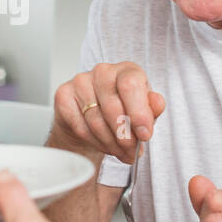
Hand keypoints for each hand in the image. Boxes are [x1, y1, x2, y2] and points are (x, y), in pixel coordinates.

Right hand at [50, 61, 164, 164]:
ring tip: (120, 151)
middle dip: (125, 136)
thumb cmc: (121, 111)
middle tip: (131, 150)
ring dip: (111, 143)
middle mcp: (103, 71)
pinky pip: (81, 127)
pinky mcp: (64, 95)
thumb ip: (152, 108)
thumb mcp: (143, 111)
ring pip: (96, 120)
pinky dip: (95, 142)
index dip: (138, 113)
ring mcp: (80, 81)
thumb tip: (157, 103)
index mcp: (127, 70)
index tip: (144, 134)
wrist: (91, 119)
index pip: (130, 85)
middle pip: (113, 106)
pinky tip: (103, 144)